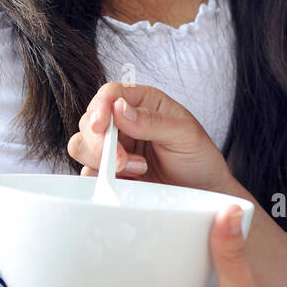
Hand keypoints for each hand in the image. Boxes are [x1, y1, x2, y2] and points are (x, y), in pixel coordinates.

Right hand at [67, 82, 232, 193]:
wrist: (203, 192)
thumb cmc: (199, 157)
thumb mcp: (184, 134)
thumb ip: (151, 121)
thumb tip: (118, 109)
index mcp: (143, 102)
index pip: (110, 93)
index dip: (100, 107)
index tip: (100, 126)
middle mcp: (124, 121)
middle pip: (89, 121)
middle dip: (100, 143)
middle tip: (123, 161)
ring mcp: (114, 147)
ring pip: (82, 145)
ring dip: (101, 161)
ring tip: (137, 170)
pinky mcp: (110, 172)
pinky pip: (88, 172)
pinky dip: (101, 179)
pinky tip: (129, 182)